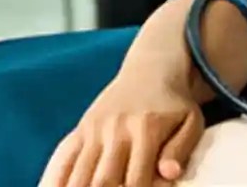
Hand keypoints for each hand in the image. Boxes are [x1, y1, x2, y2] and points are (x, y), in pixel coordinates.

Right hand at [40, 74, 203, 186]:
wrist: (150, 71)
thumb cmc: (174, 104)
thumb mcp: (190, 121)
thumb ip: (181, 149)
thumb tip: (170, 174)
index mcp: (146, 130)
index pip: (137, 178)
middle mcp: (115, 130)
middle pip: (103, 180)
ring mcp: (93, 130)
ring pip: (78, 174)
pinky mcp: (80, 130)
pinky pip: (61, 160)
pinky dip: (56, 181)